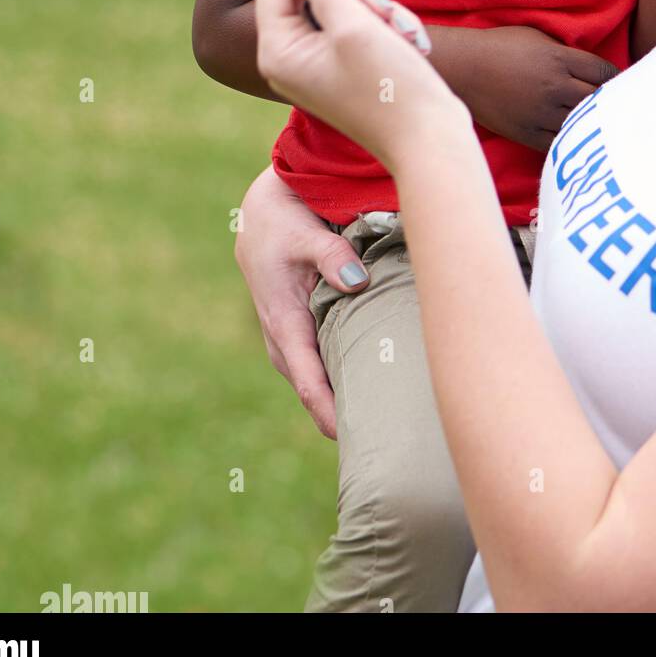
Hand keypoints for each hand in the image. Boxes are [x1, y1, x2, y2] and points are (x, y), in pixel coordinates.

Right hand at [234, 165, 369, 438]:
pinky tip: (381, 390)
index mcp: (284, 326)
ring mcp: (293, 343)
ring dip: (349, 402)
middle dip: (349, 420)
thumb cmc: (283, 223)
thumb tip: (358, 281)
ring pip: (324, 384)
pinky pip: (326, 369)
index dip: (335, 418)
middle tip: (392, 443)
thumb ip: (332, 257)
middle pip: (320, 396)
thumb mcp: (305, 234)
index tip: (362, 443)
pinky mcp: (304, 335)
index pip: (312, 387)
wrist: (263, 213)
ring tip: (391, 427)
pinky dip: (348, 381)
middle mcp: (285, 344)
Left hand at [254, 0, 469, 171]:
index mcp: (276, 51)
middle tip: (383, 19)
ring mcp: (317, 64)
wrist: (431, 142)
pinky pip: (356, 24)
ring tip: (401, 36)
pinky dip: (383, 27)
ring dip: (376, 10)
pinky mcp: (344, 67)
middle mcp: (289, 58)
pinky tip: (407, 44)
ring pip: (339, 2)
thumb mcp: (354, 23)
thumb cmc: (391, 87)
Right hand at [458, 25, 618, 151]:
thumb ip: (567, 53)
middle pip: (598, 99)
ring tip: (599, 123)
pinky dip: (570, 140)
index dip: (616, 78)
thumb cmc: (501, 46)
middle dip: (609, 101)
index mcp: (560, 60)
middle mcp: (555, 87)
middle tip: (616, 104)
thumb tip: (592, 68)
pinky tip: (576, 137)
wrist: (464, 68)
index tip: (618, 83)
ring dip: (592, 122)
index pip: (605, 72)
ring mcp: (541, 113)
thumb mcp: (538, 37)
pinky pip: (559, 143)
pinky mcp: (527, 133)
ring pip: (582, 123)